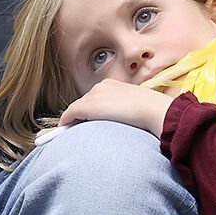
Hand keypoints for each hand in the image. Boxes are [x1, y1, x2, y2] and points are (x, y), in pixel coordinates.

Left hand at [59, 79, 174, 135]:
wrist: (151, 109)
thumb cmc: (151, 110)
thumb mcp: (137, 106)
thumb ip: (126, 109)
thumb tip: (123, 119)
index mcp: (114, 84)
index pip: (97, 97)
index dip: (92, 109)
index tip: (89, 119)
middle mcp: (101, 86)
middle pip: (86, 102)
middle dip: (82, 114)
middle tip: (80, 127)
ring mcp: (93, 95)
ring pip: (77, 108)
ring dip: (75, 118)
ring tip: (72, 129)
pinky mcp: (86, 106)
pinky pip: (70, 114)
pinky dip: (65, 121)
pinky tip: (64, 128)